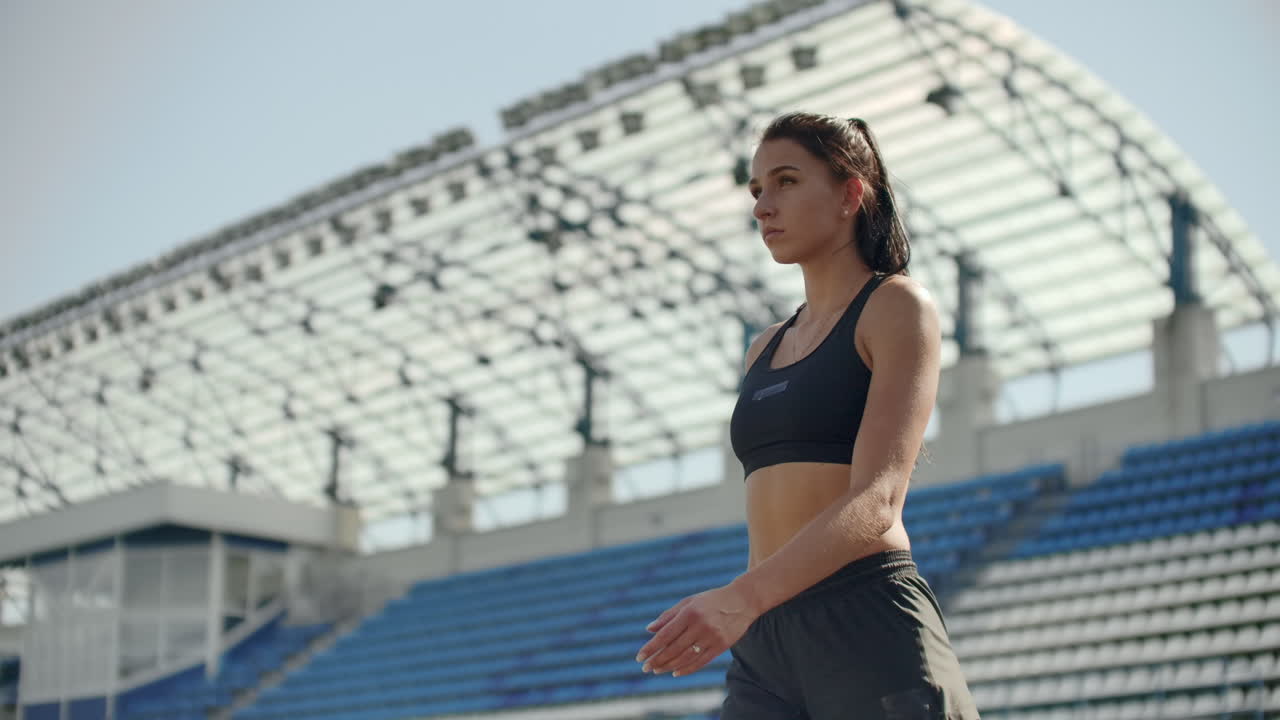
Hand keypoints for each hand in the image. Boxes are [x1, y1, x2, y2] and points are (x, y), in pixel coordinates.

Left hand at [634, 583, 759, 677]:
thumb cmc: (711, 600)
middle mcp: (700, 625)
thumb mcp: (689, 601)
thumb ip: (668, 615)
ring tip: (657, 670)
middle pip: (674, 648)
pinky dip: (686, 669)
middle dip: (657, 660)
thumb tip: (649, 629)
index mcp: (690, 613)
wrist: (743, 601)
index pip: (665, 634)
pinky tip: (675, 673)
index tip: (639, 657)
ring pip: (686, 657)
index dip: (651, 647)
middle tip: (645, 668)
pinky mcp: (722, 646)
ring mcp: (712, 637)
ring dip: (669, 666)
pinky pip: (701, 662)